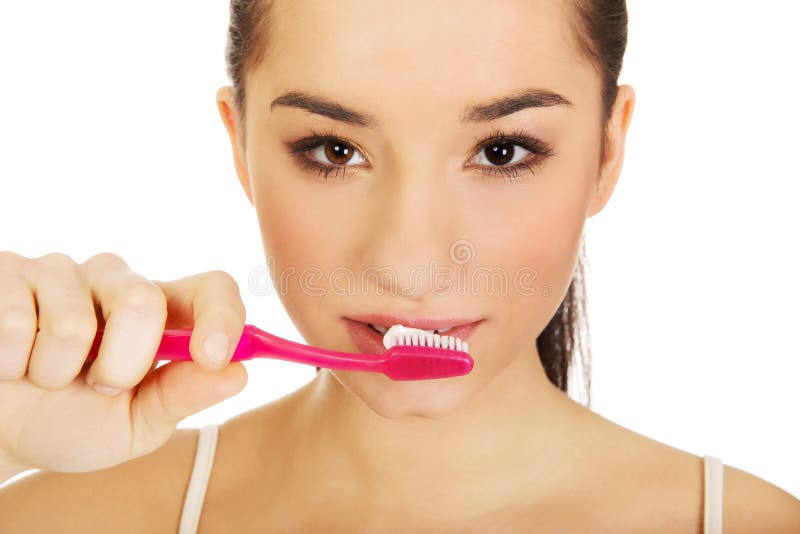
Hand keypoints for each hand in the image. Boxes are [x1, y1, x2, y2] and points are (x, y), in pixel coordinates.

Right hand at [0, 251, 247, 473]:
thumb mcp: (136, 424)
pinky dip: (10, 363)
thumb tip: (236, 375)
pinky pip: (15, 321)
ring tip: (44, 376)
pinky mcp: (9, 273)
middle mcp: (117, 281)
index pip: (212, 287)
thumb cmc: (73, 422)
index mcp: (161, 314)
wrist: (2, 432)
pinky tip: (9, 362)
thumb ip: (182, 396)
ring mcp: (62, 272)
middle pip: (143, 300)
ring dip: (55, 372)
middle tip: (96, 387)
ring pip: (73, 320)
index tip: (213, 356)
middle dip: (119, 367)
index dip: (221, 315)